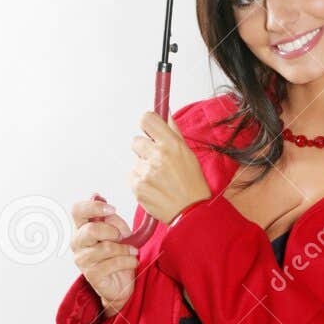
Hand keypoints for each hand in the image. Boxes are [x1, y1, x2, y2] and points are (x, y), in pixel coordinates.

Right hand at [70, 194, 138, 313]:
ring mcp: (82, 260)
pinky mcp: (91, 275)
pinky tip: (132, 262)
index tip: (111, 209)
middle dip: (112, 232)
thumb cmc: (118, 253)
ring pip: (105, 248)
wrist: (122, 282)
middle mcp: (78, 243)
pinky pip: (113, 264)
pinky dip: (128, 261)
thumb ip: (110, 218)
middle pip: (90, 230)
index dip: (93, 206)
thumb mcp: (119, 231)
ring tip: (133, 251)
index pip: (77, 210)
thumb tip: (98, 198)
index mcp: (82, 228)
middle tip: (122, 237)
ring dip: (125, 249)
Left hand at [129, 110, 212, 224]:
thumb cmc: (191, 182)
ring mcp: (146, 172)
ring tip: (159, 179)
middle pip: (136, 141)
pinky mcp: (137, 186)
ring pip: (135, 161)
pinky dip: (140, 181)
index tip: (150, 132)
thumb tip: (164, 112)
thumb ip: (172, 131)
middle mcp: (157, 155)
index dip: (146, 125)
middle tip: (158, 162)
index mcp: (171, 143)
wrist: (191, 211)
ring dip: (144, 168)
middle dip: (144, 150)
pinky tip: (154, 187)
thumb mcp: (187, 152)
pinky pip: (132, 176)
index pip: (146, 119)